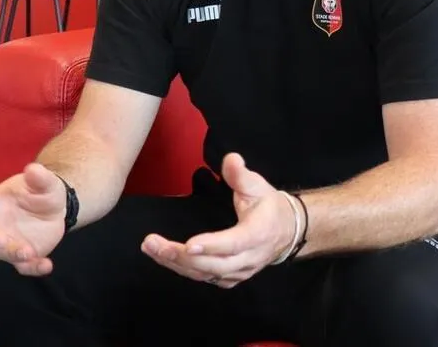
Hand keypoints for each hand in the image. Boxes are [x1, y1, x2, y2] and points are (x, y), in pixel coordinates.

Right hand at [0, 162, 66, 276]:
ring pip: (3, 252)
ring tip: (27, 252)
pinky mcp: (23, 256)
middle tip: (1, 239)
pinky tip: (46, 265)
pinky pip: (24, 266)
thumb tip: (34, 169)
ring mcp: (8, 242)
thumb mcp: (43, 182)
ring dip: (14, 253)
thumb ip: (38, 177)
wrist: (55, 208)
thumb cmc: (39, 192)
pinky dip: (34, 268)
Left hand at [141, 153, 295, 288]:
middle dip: (182, 256)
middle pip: (214, 264)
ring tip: (151, 248)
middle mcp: (249, 258)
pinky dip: (184, 270)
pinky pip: (205, 278)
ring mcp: (240, 272)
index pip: (234, 243)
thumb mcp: (258, 185)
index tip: (188, 244)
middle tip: (154, 244)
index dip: (212, 245)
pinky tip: (165, 259)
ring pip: (206, 274)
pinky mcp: (231, 278)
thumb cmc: (268, 205)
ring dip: (176, 263)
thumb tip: (230, 159)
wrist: (286, 230)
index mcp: (258, 233)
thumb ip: (241, 174)